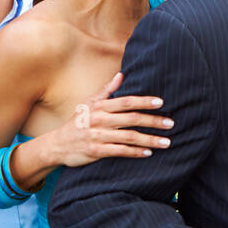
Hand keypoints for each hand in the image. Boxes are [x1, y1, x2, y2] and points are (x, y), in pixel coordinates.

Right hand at [43, 72, 173, 168]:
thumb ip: (106, 91)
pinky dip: (135, 152)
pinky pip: (120, 151)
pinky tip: (148, 153)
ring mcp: (98, 136)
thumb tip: (121, 75)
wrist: (57, 144)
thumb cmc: (77, 122)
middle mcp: (99, 119)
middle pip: (132, 119)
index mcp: (99, 106)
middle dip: (153, 121)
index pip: (126, 102)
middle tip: (171, 123)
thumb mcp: (88, 104)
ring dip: (150, 139)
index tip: (161, 103)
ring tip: (166, 142)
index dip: (144, 101)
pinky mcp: (96, 151)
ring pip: (129, 137)